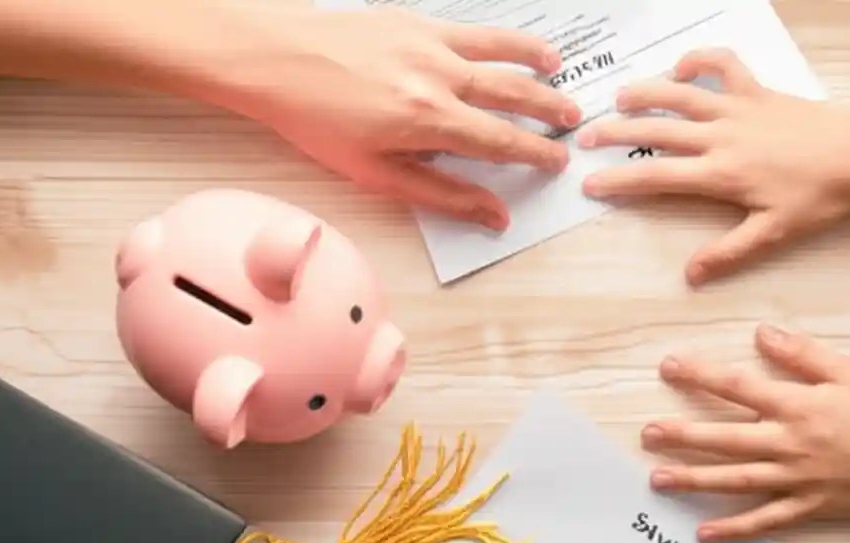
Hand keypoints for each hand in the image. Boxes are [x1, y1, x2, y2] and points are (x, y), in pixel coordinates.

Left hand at [209, 5, 580, 229]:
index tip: (557, 161)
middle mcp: (438, 77)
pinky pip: (472, 31)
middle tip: (572, 121)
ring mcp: (429, 43)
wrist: (276, 58)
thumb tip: (494, 215)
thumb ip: (443, 195)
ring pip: (499, 52)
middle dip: (548, 109)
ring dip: (534, 63)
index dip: (536, 153)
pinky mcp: (415, 20)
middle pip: (511, 94)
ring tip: (559, 71)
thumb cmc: (317, 120)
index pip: (502, 141)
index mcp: (429, 120)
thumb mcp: (378, 175)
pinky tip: (509, 45)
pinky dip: (499, 39)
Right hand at [577, 48, 849, 284]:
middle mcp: (721, 137)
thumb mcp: (773, 233)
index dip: (618, 180)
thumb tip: (690, 276)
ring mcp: (738, 109)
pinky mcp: (758, 91)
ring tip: (618, 99)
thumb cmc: (820, 196)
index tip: (590, 183)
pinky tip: (682, 69)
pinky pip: (723, 65)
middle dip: (615, 132)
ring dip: (645, 93)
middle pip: (656, 130)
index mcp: (719, 174)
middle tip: (585, 136)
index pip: (656, 176)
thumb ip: (727, 253)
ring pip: (680, 94)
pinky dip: (699, 60)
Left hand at [641, 324, 849, 541]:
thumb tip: (761, 334)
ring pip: (735, 480)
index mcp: (797, 406)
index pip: (737, 387)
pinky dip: (734, 529)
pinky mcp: (808, 507)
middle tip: (646, 433)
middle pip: (724, 438)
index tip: (667, 367)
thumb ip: (801, 354)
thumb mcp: (847, 372)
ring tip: (657, 479)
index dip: (700, 376)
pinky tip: (704, 533)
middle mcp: (789, 444)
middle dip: (682, 434)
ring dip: (694, 479)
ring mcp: (796, 479)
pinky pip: (765, 520)